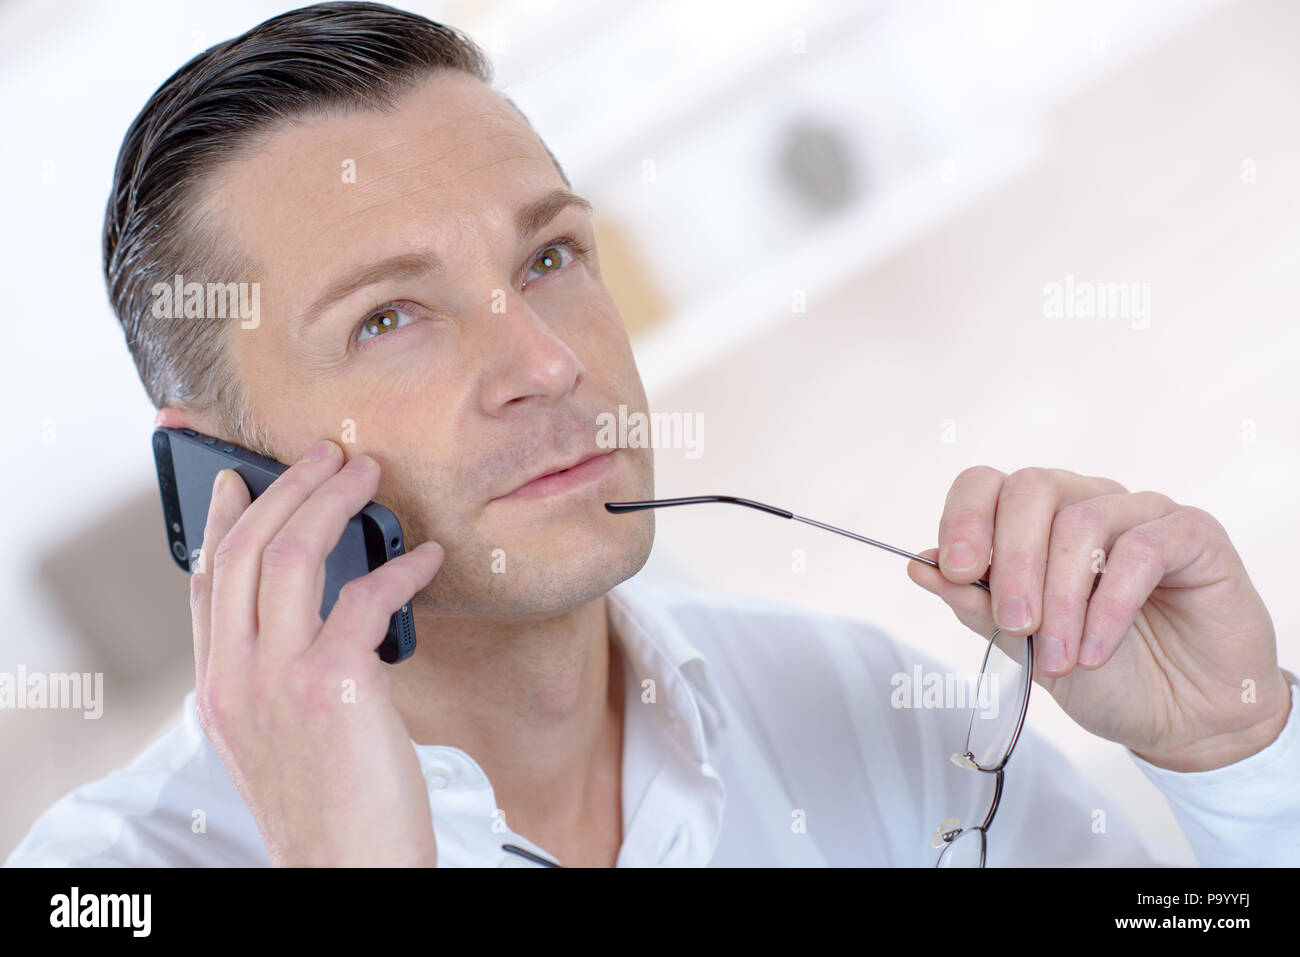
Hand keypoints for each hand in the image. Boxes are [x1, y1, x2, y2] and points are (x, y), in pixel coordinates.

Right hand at [191, 439, 444, 864]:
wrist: (347, 874)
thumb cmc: (334, 809)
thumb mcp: (282, 736)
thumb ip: (281, 672)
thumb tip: (330, 606)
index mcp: (217, 689)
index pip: (205, 582)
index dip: (222, 521)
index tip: (239, 479)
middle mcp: (233, 679)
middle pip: (245, 551)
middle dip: (286, 490)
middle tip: (327, 456)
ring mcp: (275, 680)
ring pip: (290, 556)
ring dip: (333, 503)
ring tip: (369, 476)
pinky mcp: (331, 686)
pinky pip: (364, 597)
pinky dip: (401, 568)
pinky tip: (429, 559)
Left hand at [906, 466, 1293, 771]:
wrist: (1179, 716)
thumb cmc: (1101, 674)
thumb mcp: (1020, 645)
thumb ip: (973, 602)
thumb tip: (919, 564)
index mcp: (1035, 520)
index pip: (986, 484)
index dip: (963, 518)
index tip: (956, 571)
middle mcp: (1086, 501)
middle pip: (1031, 488)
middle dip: (1012, 560)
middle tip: (1014, 625)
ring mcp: (1141, 512)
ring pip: (1082, 522)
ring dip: (1062, 598)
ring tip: (1059, 657)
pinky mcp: (1192, 534)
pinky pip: (1142, 549)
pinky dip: (1110, 605)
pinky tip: (1098, 649)